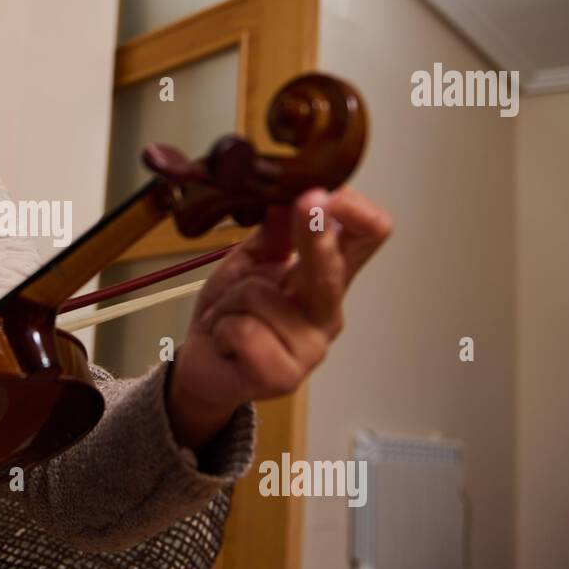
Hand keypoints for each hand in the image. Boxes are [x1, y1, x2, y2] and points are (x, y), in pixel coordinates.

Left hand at [165, 186, 392, 447]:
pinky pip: (244, 330)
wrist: (203, 363)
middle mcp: (327, 313)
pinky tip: (227, 341)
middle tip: (310, 199)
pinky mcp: (284, 376)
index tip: (331, 191)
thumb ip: (273, 233)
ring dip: (230, 300)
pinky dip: (222, 327)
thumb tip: (288, 196)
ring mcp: (310, 348)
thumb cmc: (231, 312)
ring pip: (262, 297)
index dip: (358, 213)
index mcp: (326, 278)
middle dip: (315, 235)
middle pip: (332, 269)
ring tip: (229, 317)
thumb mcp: (250, 262)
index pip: (366, 240)